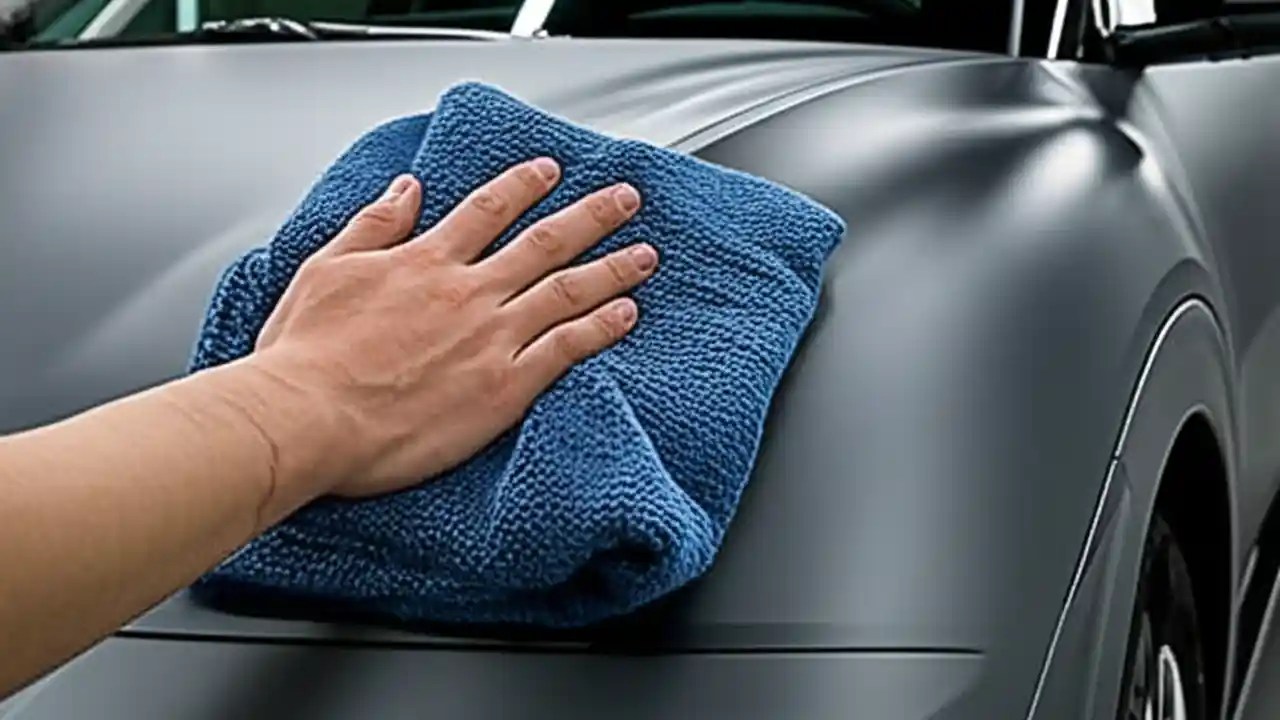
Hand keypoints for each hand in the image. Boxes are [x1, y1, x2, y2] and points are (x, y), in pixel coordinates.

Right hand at [247, 158, 655, 497]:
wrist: (306, 417)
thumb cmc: (305, 356)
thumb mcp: (325, 269)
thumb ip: (373, 226)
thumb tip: (406, 190)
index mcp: (424, 262)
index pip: (487, 210)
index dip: (523, 185)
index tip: (549, 170)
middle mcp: (467, 292)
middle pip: (545, 242)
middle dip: (591, 215)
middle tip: (626, 198)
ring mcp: (491, 337)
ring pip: (566, 290)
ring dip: (612, 268)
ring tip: (646, 255)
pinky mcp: (504, 386)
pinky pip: (566, 348)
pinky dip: (600, 328)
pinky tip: (627, 314)